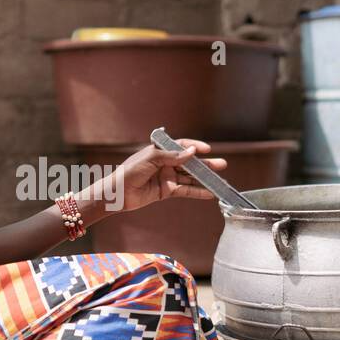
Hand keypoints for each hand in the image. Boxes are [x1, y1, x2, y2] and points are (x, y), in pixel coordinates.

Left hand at [104, 139, 226, 212]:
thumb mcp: (151, 158)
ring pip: (190, 178)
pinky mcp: (167, 191)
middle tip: (221, 165)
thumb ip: (172, 156)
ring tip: (219, 180)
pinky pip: (185, 191)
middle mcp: (166, 163)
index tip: (206, 149)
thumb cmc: (130, 171)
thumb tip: (192, 152)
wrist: (118, 193)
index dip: (194, 147)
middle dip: (205, 164)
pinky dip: (197, 192)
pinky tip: (209, 193)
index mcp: (160, 151)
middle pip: (190, 163)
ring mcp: (168, 177)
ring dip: (204, 179)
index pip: (181, 146)